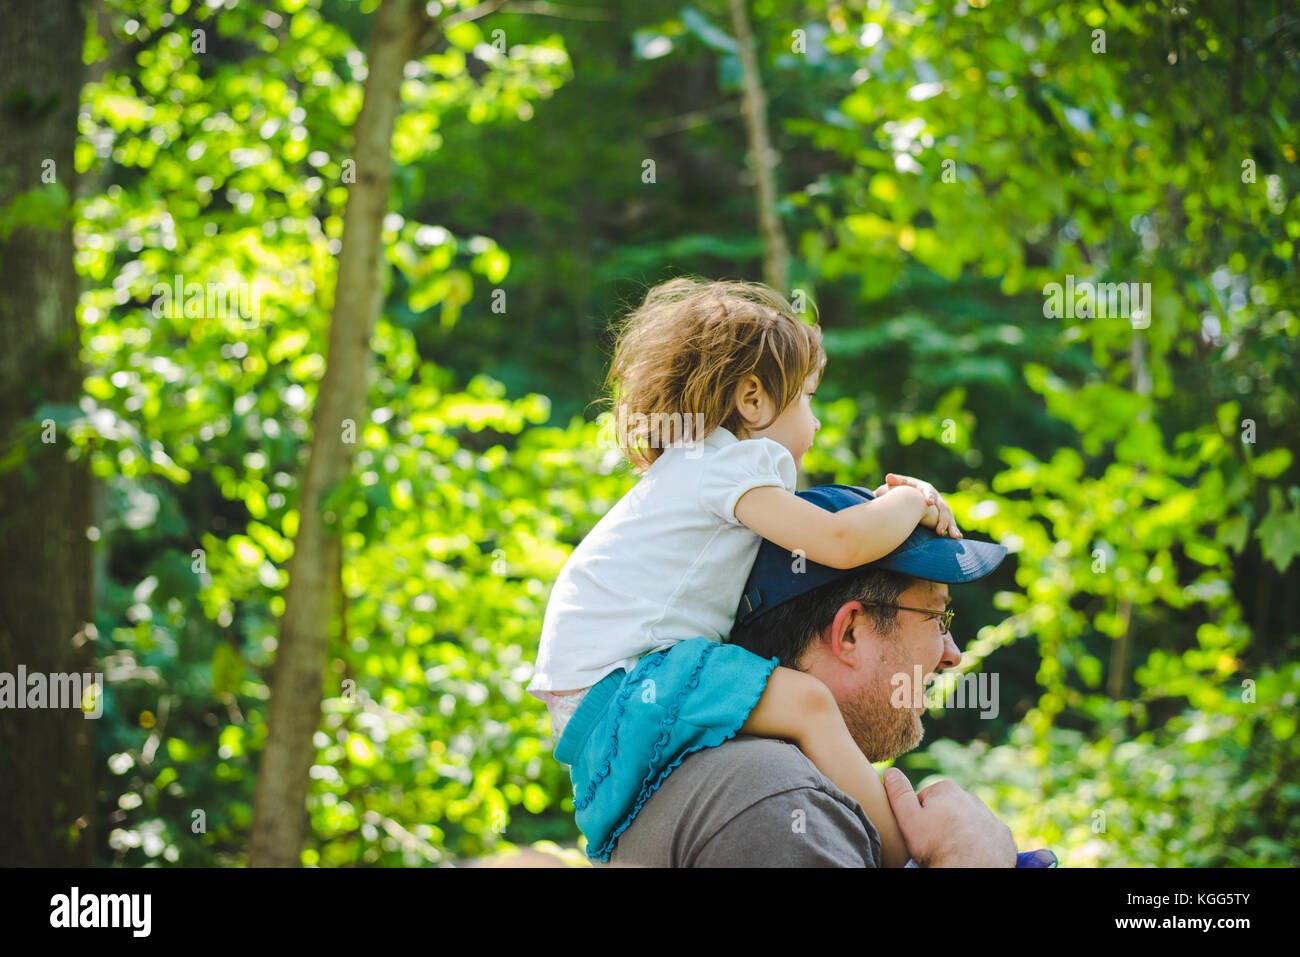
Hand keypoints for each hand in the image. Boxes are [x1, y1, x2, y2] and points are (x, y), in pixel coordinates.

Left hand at [873, 473, 960, 537]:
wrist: (911, 495)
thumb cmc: (904, 489)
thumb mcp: (901, 484)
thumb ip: (896, 482)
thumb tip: (889, 478)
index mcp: (925, 489)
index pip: (929, 491)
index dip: (930, 496)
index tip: (929, 502)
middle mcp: (936, 497)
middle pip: (942, 507)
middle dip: (942, 518)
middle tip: (939, 530)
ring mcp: (940, 507)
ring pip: (948, 516)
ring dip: (951, 526)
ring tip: (954, 536)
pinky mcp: (942, 516)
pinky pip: (950, 523)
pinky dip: (954, 530)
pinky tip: (957, 538)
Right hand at [883, 768, 1015, 867]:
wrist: (972, 871)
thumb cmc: (937, 847)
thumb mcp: (909, 820)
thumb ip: (899, 794)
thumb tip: (891, 771)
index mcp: (946, 789)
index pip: (925, 799)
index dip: (919, 817)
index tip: (919, 832)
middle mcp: (971, 797)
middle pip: (948, 809)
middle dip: (941, 822)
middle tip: (934, 843)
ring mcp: (989, 816)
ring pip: (969, 822)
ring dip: (961, 832)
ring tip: (953, 850)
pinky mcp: (1003, 835)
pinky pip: (988, 836)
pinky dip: (980, 843)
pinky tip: (972, 855)